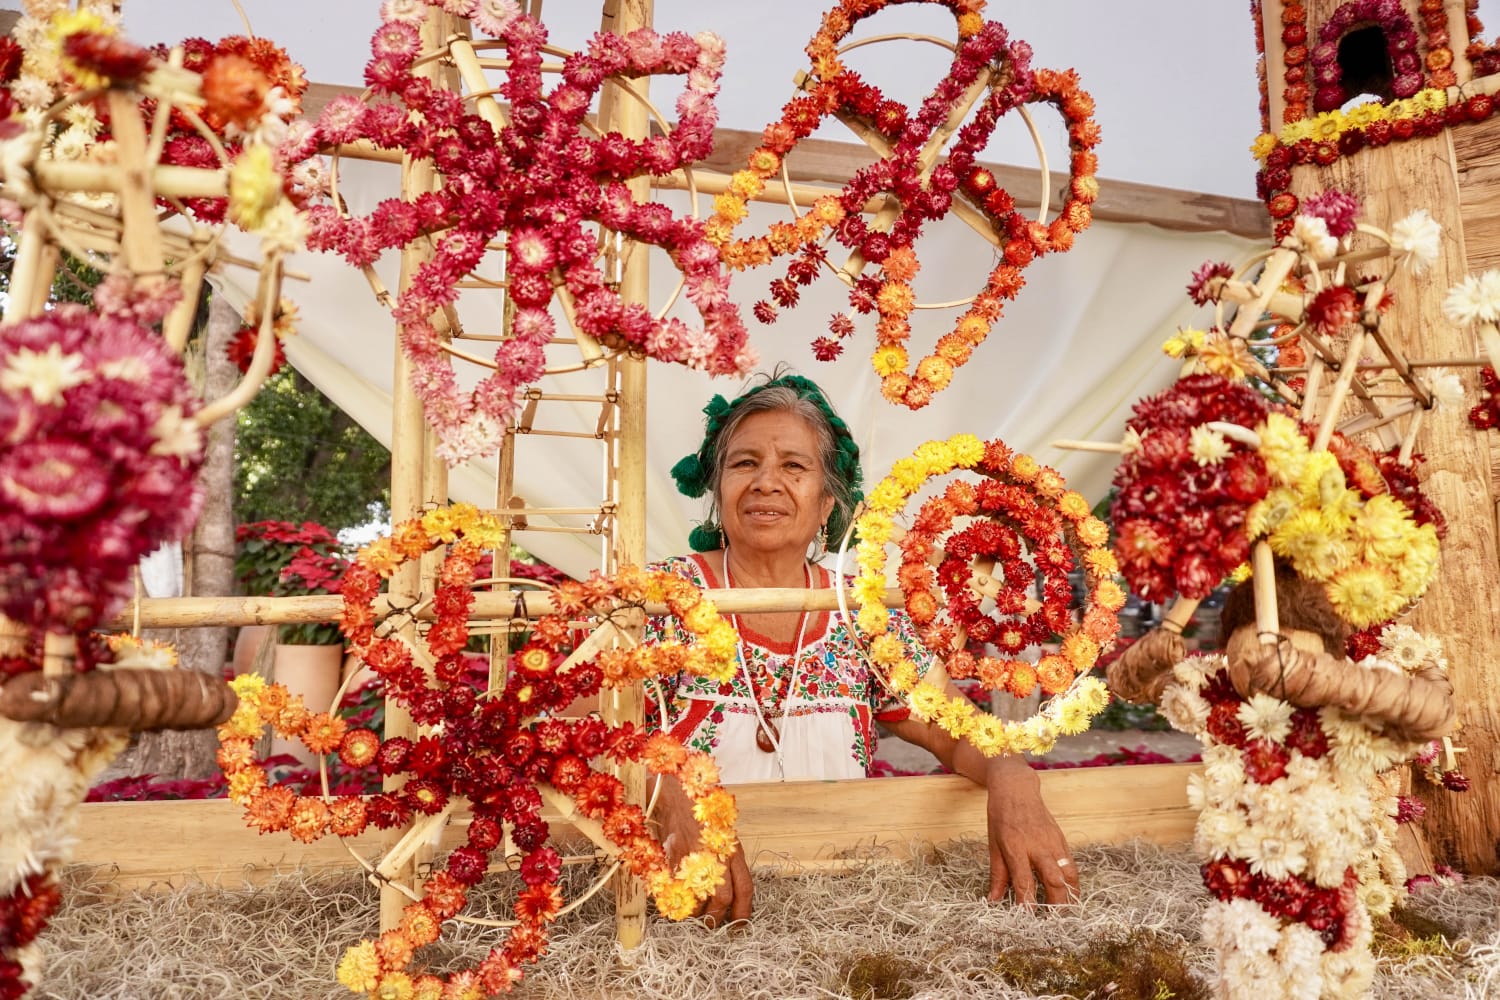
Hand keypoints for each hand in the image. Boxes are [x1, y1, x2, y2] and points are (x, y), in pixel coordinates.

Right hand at [656, 775, 753, 926]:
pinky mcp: (672, 858)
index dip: (743, 912)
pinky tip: (674, 900)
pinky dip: (674, 900)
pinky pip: (675, 889)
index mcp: (733, 850)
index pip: (744, 888)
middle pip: (722, 898)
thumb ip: (728, 862)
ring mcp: (693, 857)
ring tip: (691, 912)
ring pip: (697, 897)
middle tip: (709, 923)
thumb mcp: (723, 836)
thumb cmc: (701, 816)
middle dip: (715, 917)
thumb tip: (727, 896)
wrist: (677, 796)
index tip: (738, 927)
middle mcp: (716, 855)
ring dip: (694, 911)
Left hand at [983, 758, 1078, 906]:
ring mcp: (1053, 842)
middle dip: (1055, 903)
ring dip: (1070, 896)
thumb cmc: (1001, 817)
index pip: (1023, 880)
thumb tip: (994, 901)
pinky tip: (1070, 895)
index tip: (1027, 918)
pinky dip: (1073, 883)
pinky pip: (1071, 865)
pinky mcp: (1062, 840)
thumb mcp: (993, 845)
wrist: (1017, 789)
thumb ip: (997, 875)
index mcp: (1015, 846)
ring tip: (1067, 913)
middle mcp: (1037, 845)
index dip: (1026, 901)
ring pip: (1068, 874)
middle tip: (1053, 922)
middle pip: (1052, 880)